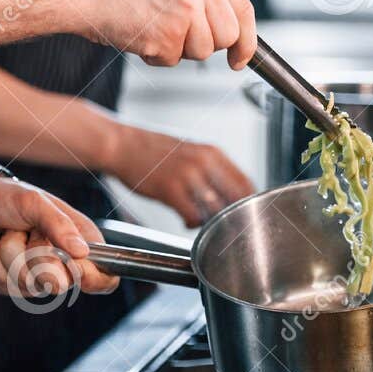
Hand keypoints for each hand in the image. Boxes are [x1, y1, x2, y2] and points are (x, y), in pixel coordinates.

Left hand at [0, 170, 118, 301]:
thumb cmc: (8, 197)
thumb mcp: (36, 203)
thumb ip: (59, 226)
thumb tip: (83, 252)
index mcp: (80, 243)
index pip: (104, 278)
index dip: (94, 279)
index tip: (76, 267)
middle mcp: (61, 265)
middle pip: (60, 285)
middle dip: (37, 256)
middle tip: (29, 232)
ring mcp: (35, 277)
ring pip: (27, 283)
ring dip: (9, 251)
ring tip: (7, 231)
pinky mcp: (10, 283)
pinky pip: (4, 283)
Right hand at [63, 0, 256, 69]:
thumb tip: (228, 30)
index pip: (243, 8)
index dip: (246, 40)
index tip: (240, 57)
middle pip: (228, 35)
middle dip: (205, 45)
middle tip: (174, 34)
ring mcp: (186, 6)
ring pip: (204, 51)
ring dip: (177, 50)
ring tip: (151, 27)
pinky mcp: (169, 31)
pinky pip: (174, 60)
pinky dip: (155, 56)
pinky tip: (139, 33)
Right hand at [109, 129, 253, 226]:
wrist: (122, 145)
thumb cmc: (155, 151)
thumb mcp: (191, 152)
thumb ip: (212, 170)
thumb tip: (231, 194)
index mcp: (213, 153)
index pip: (246, 183)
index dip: (250, 204)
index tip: (246, 215)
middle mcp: (204, 162)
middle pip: (235, 199)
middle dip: (234, 217)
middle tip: (226, 226)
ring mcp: (188, 176)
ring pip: (215, 210)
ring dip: (211, 222)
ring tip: (201, 221)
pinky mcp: (170, 190)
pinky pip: (194, 217)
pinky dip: (193, 224)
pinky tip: (185, 220)